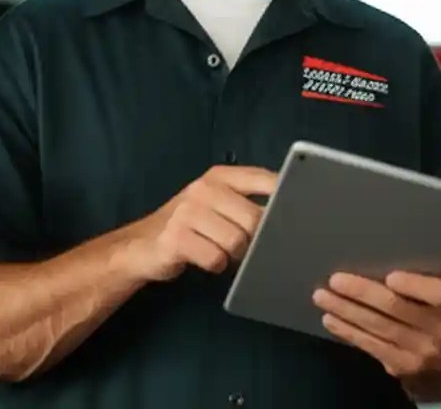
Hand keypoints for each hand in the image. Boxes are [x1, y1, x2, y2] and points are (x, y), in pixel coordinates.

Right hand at [121, 164, 277, 281]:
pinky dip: (215, 265)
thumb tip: (291, 210)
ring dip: (234, 255)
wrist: (143, 245)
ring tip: (221, 251)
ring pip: (237, 241)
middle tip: (242, 245)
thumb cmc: (191, 225)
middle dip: (254, 239)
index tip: (297, 214)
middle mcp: (204, 189)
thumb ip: (248, 200)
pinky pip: (215, 258)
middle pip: (254, 218)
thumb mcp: (218, 202)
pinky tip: (206, 260)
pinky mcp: (175, 238)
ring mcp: (187, 212)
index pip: (265, 179)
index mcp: (220, 176)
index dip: (285, 197)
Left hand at [313, 241, 440, 377]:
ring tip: (322, 296)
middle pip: (397, 309)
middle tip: (335, 279)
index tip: (390, 276)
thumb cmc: (440, 307)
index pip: (439, 295)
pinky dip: (348, 331)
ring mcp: (421, 352)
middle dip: (363, 293)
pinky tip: (330, 318)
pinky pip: (370, 346)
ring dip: (346, 311)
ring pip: (378, 328)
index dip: (415, 286)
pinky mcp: (402, 366)